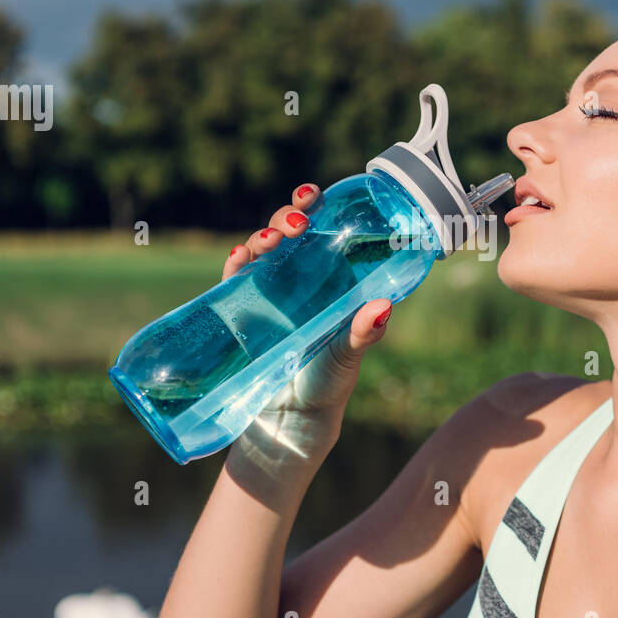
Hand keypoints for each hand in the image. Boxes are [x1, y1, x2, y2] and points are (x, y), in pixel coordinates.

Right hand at [220, 182, 391, 475]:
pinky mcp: (242, 310)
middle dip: (289, 217)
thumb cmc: (329, 384)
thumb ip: (364, 332)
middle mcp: (299, 279)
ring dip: (263, 236)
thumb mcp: (348, 355)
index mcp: (330, 279)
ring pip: (262, 249)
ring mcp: (268, 292)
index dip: (318, 208)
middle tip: (297, 222)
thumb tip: (384, 306)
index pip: (324, 232)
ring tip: (271, 241)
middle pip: (290, 232)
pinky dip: (234, 264)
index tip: (316, 196)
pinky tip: (238, 256)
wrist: (290, 421)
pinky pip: (234, 279)